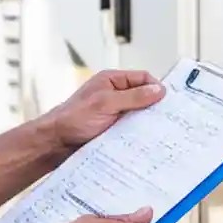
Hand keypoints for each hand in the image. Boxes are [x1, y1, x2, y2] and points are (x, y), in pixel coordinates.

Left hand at [40, 70, 164, 151]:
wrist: (56, 143)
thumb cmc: (73, 119)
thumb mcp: (106, 103)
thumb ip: (133, 96)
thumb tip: (158, 90)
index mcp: (112, 81)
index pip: (143, 78)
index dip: (156, 88)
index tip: (167, 101)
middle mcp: (115, 95)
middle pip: (144, 96)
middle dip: (154, 106)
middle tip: (166, 118)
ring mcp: (115, 112)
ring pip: (140, 114)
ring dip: (146, 122)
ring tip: (156, 131)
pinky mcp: (115, 128)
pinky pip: (133, 129)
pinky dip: (139, 133)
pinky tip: (144, 140)